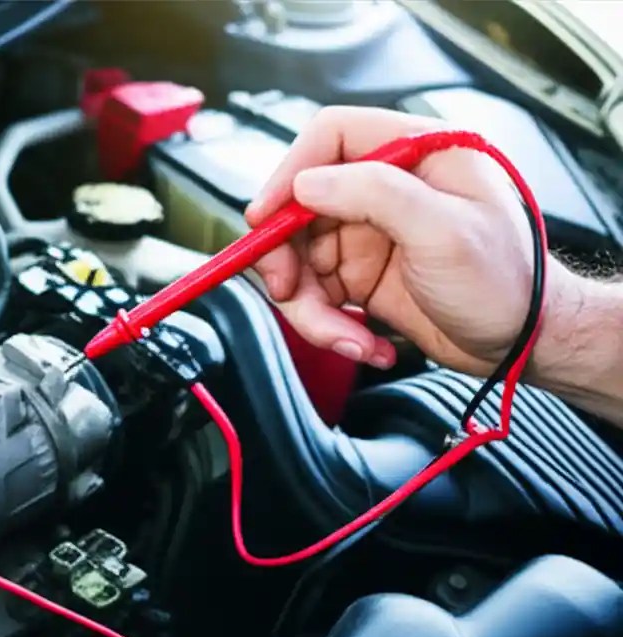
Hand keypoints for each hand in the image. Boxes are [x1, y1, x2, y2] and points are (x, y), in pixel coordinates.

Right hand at [247, 106, 539, 375]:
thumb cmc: (507, 282)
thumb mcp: (445, 231)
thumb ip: (375, 194)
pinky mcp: (360, 274)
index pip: (330, 137)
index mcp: (415, 152)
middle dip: (287, 256)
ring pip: (299, 257)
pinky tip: (366, 340)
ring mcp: (369, 232)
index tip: (266, 217)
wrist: (524, 344)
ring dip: (310, 305)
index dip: (290, 172)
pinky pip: (316, 293)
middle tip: (286, 289)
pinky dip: (329, 325)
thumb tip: (307, 184)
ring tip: (347, 336)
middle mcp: (386, 186)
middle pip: (300, 205)